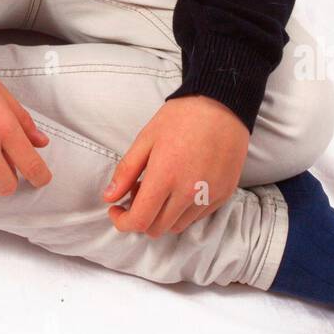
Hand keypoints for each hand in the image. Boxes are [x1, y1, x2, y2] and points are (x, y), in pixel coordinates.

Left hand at [102, 96, 249, 237]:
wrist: (223, 104)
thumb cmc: (182, 117)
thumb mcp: (146, 138)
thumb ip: (126, 170)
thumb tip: (109, 197)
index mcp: (165, 177)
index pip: (140, 221)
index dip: (122, 222)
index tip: (117, 210)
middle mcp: (189, 193)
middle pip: (157, 228)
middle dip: (141, 218)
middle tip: (138, 192)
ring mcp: (209, 196)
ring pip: (178, 226)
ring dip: (163, 215)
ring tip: (162, 188)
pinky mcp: (224, 194)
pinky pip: (198, 216)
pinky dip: (183, 210)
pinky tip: (181, 186)